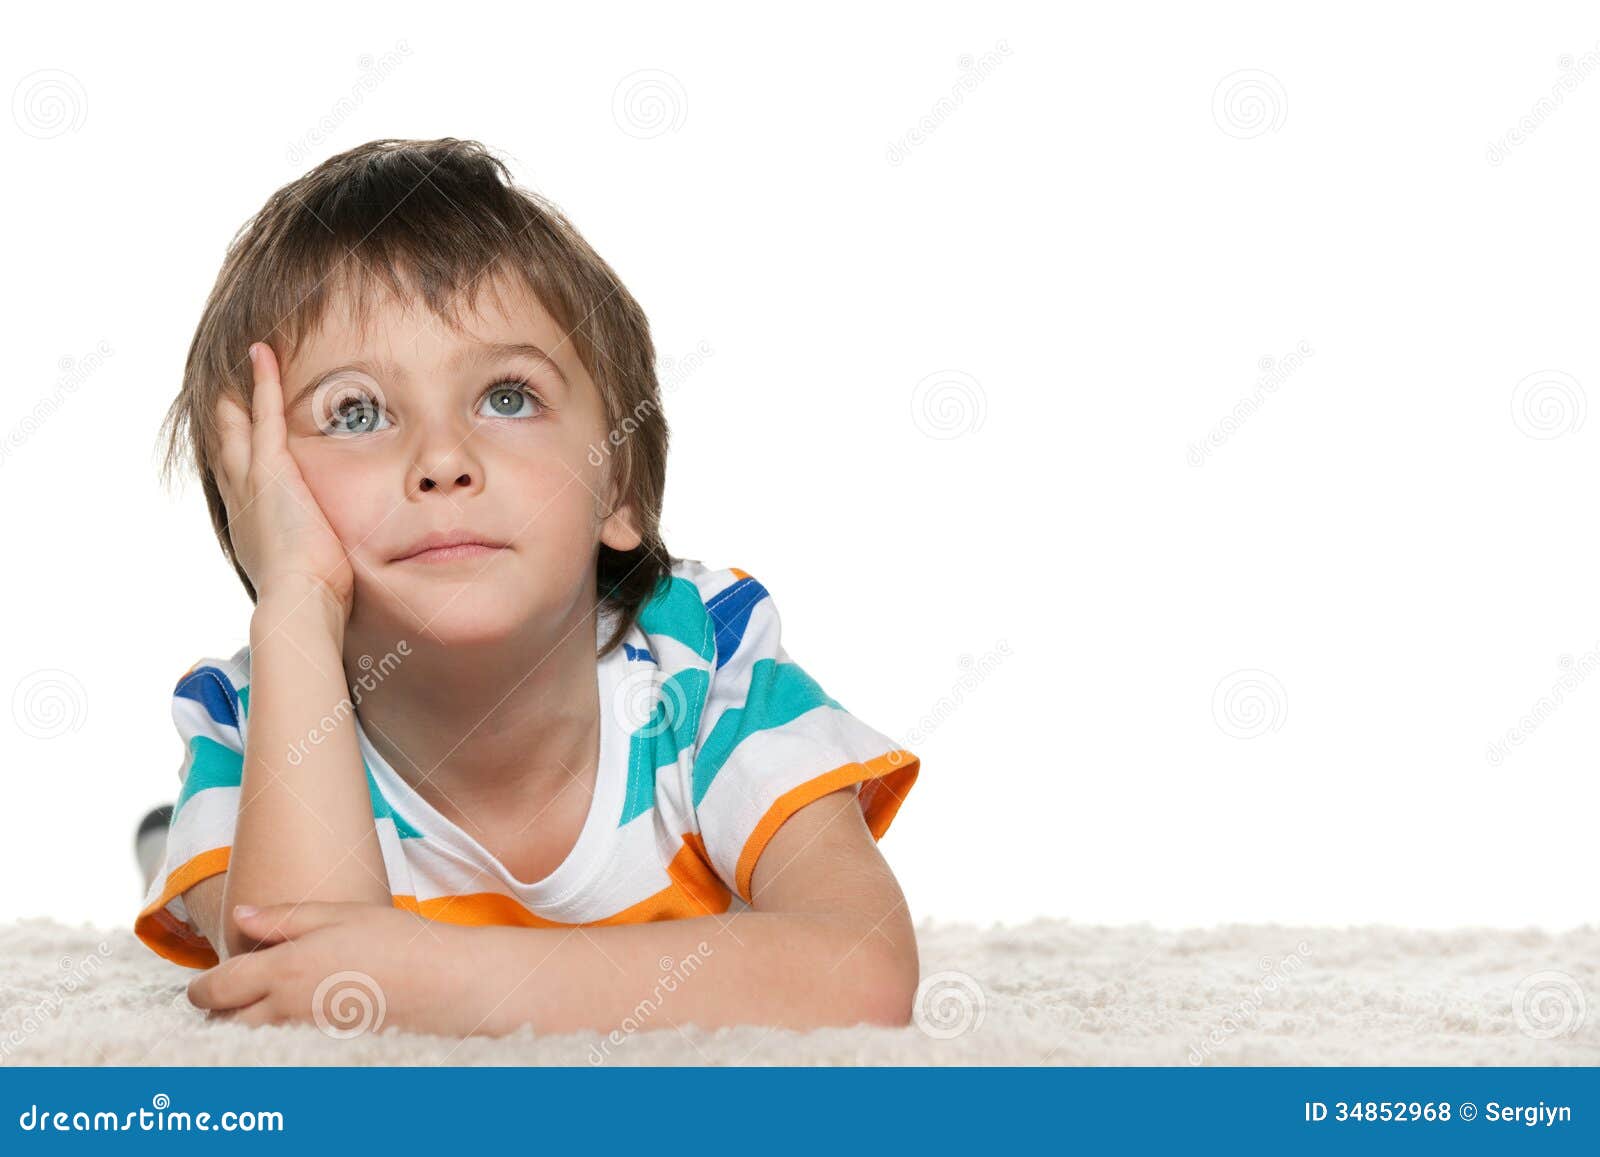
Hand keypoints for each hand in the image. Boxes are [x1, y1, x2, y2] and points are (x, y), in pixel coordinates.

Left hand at [186, 902, 483, 1036]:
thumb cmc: (398, 942)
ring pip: (249, 1044)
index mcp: (283, 970)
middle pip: (224, 1025)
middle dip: (218, 1015)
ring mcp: (306, 1037)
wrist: (446, 984)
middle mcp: (286, 1010)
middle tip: (227, 1003)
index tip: (203, 988)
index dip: (201, 990)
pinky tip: (293, 1029)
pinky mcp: (325, 1054)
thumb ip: (284, 918)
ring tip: (257, 1016)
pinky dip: (274, 1045)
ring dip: (243, 1031)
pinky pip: (281, 1054)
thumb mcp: (340, 914)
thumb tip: (240, 915)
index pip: (215, 990)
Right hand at [214, 341, 353, 621]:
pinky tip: (263, 353)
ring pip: (240, 424)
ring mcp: (252, 481)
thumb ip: (316, 566)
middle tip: (222, 390)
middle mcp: (242, 501)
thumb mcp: (310, 578)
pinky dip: (263, 382)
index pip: (239, 483)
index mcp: (251, 528)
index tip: (237, 441)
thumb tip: (337, 578)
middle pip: (227, 448)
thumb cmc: (312, 602)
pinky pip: (265, 413)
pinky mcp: (271, 468)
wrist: (298, 602)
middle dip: (227, 419)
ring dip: (241, 391)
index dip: (237, 458)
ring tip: (244, 361)